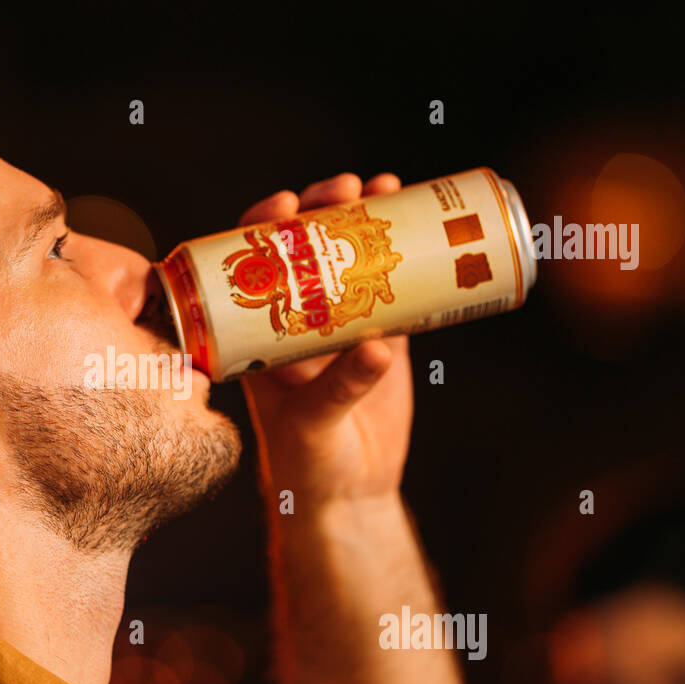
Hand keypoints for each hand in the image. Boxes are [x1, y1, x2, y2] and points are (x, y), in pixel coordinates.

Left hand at [238, 173, 412, 506]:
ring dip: (369, 220)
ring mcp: (340, 324)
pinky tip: (430, 231)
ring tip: (390, 187)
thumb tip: (377, 345)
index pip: (254, 264)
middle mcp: (295, 319)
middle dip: (324, 209)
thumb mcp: (312, 425)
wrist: (347, 496)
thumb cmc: (308, 465)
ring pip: (352, 258)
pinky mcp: (382, 338)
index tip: (288, 205)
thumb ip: (338, 388)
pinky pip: (397, 288)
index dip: (266, 226)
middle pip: (306, 246)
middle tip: (350, 186)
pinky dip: (411, 260)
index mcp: (258, 332)